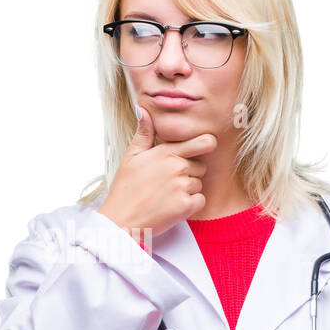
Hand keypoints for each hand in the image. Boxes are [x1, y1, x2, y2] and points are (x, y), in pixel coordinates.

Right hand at [97, 107, 214, 241]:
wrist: (121, 218)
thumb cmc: (126, 187)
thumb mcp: (131, 156)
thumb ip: (144, 134)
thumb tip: (144, 110)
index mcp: (167, 152)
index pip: (204, 142)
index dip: (207, 144)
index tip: (205, 146)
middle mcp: (177, 167)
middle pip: (201, 166)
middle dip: (189, 173)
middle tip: (168, 181)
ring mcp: (182, 187)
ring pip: (199, 184)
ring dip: (188, 190)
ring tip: (166, 194)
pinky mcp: (186, 206)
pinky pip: (200, 201)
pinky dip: (191, 205)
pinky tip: (172, 205)